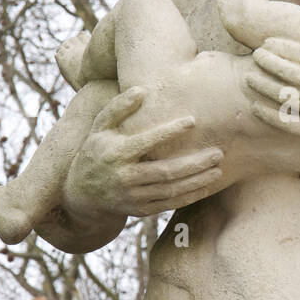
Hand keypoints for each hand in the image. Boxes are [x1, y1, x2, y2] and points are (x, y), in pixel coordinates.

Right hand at [65, 87, 224, 218]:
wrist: (81, 192)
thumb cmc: (96, 151)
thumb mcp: (100, 127)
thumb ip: (118, 107)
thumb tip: (142, 90)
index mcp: (116, 153)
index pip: (147, 142)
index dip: (170, 131)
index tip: (193, 121)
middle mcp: (124, 177)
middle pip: (165, 171)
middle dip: (194, 163)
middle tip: (218, 153)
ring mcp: (132, 196)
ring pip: (170, 190)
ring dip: (196, 181)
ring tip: (217, 170)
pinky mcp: (140, 210)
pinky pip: (168, 204)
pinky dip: (188, 197)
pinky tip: (206, 186)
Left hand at [243, 22, 299, 159]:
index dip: (281, 47)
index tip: (267, 43)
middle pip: (289, 72)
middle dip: (268, 62)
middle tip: (255, 56)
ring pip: (284, 95)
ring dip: (264, 86)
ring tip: (249, 77)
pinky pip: (289, 122)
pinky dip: (271, 115)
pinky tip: (257, 108)